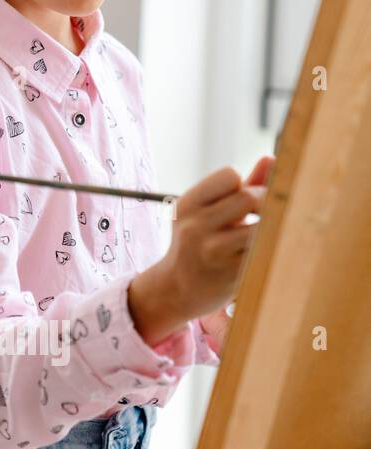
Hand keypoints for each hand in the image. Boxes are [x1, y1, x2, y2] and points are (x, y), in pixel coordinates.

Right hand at [194, 154, 274, 347]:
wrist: (177, 290)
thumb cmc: (198, 244)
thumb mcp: (206, 213)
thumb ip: (240, 187)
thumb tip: (271, 159)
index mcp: (187, 205)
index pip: (229, 175)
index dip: (242, 185)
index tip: (243, 200)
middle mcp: (195, 226)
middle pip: (248, 197)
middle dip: (264, 202)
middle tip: (262, 216)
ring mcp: (213, 251)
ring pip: (262, 224)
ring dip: (271, 227)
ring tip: (265, 234)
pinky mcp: (232, 273)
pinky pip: (266, 250)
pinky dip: (271, 248)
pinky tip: (264, 253)